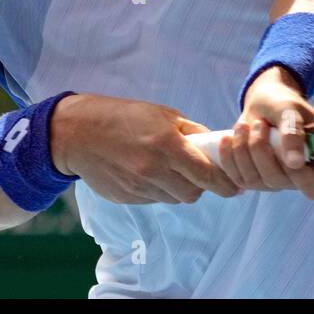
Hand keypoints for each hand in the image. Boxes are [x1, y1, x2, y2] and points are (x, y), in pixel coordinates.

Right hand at [52, 93, 242, 204]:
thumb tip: (216, 146)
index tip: (236, 188)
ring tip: (169, 169)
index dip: (226, 185)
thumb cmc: (123, 116)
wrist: (77, 133)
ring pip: (173, 198)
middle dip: (201, 186)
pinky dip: (159, 190)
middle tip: (199, 173)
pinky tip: (148, 172)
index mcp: (167, 145)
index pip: (207, 175)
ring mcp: (139, 187)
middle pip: (193, 193)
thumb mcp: (162, 114)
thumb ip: (191, 132)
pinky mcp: (126, 197)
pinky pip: (153, 199)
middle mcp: (154, 170)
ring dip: (179, 188)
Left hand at [217, 67, 313, 199]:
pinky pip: (237, 178)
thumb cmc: (283, 103)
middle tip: (259, 124)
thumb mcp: (289, 110)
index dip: (298, 176)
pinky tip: (228, 139)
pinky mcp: (255, 178)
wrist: (264, 103)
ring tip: (244, 126)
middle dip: (261, 151)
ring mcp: (276, 180)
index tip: (282, 149)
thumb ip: (294, 133)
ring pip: (255, 180)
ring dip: (243, 151)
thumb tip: (295, 163)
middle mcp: (299, 177)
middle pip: (277, 181)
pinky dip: (230, 157)